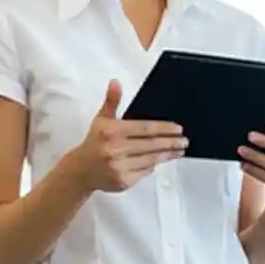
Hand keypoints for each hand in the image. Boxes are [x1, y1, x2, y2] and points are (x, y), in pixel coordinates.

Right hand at [72, 80, 187, 193]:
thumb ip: (112, 101)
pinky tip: (162, 160)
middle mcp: (115, 149)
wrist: (80, 170)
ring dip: (167, 154)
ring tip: (179, 150)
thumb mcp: (102, 119)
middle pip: (151, 145)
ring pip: (151, 159)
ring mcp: (119, 167)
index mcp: (111, 131)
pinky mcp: (123, 181)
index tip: (178, 128)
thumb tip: (116, 82)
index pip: (144, 129)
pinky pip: (145, 171)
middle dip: (171, 142)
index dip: (164, 128)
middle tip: (185, 140)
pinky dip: (154, 165)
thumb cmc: (95, 142)